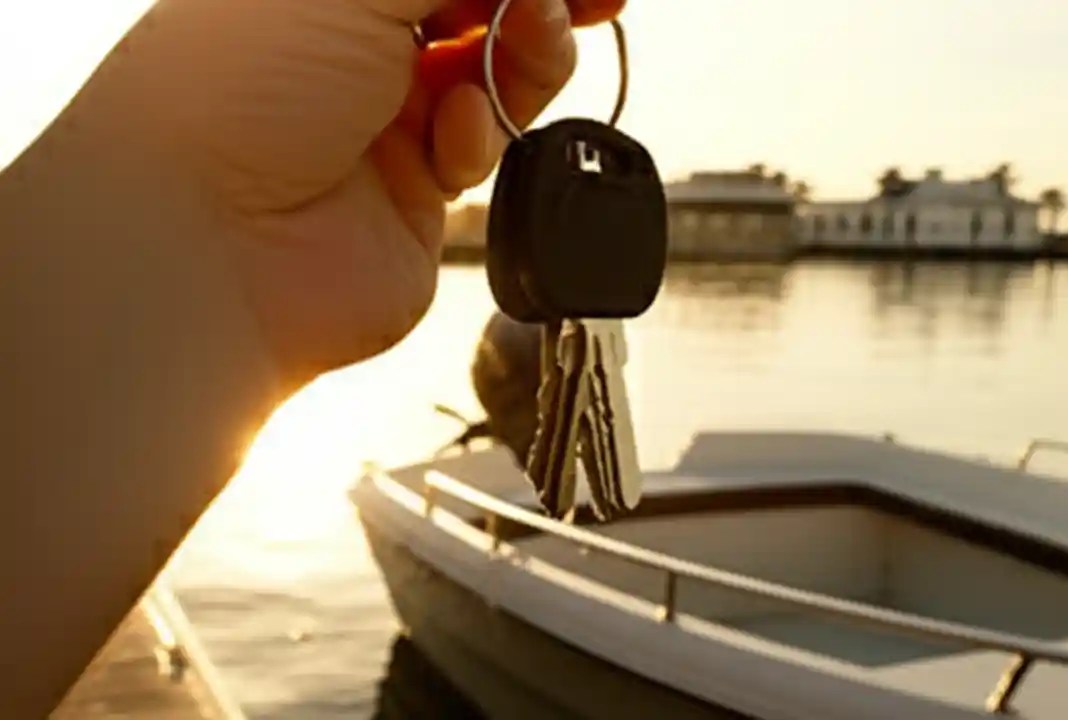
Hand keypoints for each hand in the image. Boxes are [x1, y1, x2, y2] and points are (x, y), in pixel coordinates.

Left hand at [103, 0, 623, 387]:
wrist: (207, 247)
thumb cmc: (234, 93)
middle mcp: (350, 50)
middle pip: (477, 10)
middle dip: (540, 1)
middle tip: (593, 0)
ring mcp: (384, 126)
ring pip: (494, 79)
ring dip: (524, 59)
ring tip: (529, 52)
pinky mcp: (414, 200)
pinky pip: (481, 152)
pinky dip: (481, 135)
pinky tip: (455, 134)